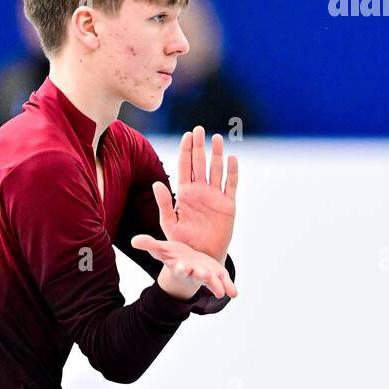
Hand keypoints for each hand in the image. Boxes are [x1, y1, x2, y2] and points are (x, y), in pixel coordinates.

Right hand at [130, 234, 237, 300]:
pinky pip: (224, 282)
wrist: (187, 264)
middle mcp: (193, 272)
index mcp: (180, 265)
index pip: (179, 267)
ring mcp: (206, 275)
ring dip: (215, 286)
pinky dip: (229, 287)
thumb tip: (133, 240)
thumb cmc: (173, 256)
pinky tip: (234, 293)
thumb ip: (149, 245)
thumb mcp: (162, 249)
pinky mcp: (217, 274)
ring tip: (220, 293)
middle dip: (200, 276)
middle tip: (203, 276)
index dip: (180, 267)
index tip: (180, 266)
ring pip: (211, 281)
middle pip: (196, 275)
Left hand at [151, 126, 237, 261]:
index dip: (186, 151)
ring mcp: (215, 197)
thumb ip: (164, 204)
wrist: (200, 258)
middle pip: (200, 164)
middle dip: (199, 147)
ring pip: (216, 170)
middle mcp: (200, 192)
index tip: (187, 135)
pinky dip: (232, 172)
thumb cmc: (182, 243)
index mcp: (184, 194)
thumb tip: (156, 183)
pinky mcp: (228, 205)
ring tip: (216, 138)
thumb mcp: (169, 224)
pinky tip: (232, 159)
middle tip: (199, 129)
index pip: (184, 167)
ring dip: (217, 154)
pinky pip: (231, 185)